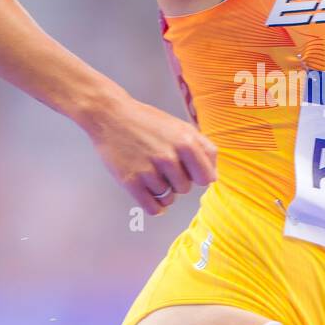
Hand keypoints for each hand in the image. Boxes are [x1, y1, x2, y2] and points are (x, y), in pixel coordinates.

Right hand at [86, 96, 217, 215]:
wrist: (111, 116)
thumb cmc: (147, 121)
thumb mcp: (181, 127)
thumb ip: (203, 148)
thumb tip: (213, 175)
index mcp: (185, 142)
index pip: (206, 178)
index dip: (198, 176)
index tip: (189, 171)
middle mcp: (168, 157)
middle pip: (185, 189)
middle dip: (177, 181)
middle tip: (163, 167)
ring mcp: (148, 170)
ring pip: (168, 198)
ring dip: (163, 191)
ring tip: (152, 174)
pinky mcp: (130, 181)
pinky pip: (152, 208)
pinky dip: (155, 207)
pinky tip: (151, 195)